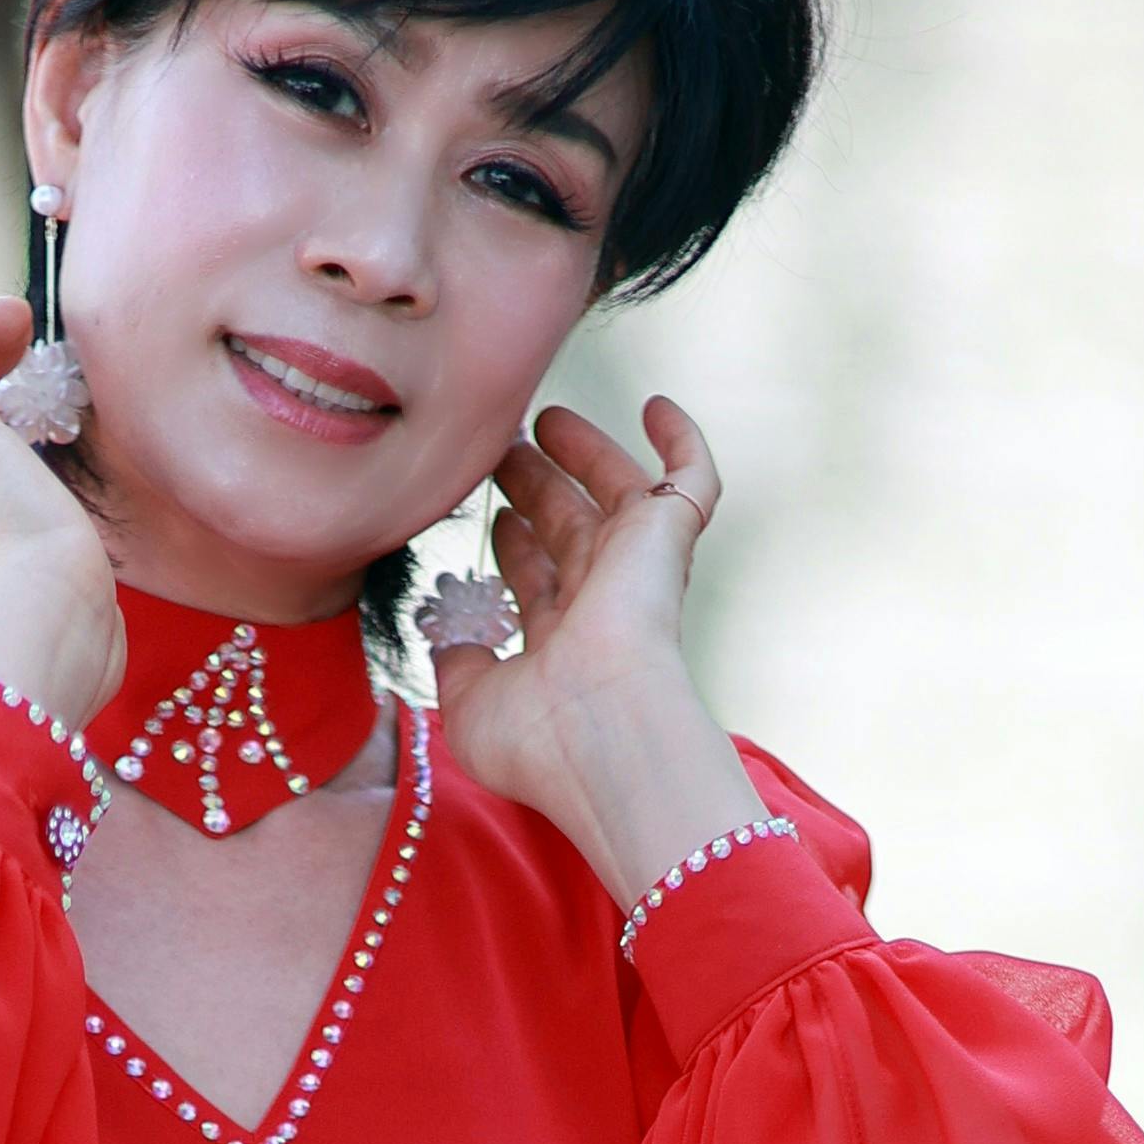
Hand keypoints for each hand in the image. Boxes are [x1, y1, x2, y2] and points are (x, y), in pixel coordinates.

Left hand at [430, 390, 762, 909]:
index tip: (493, 516)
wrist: (601, 732)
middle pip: (568, 527)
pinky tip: (657, 405)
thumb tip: (451, 640)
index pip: (540, 580)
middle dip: (536, 488)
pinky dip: (681, 440)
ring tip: (545, 419)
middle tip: (502, 453)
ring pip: (615, 492)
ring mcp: (638, 566)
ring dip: (582, 453)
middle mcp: (602, 601)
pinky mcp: (668, 537)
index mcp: (562, 642)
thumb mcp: (469, 707)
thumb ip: (457, 666)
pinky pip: (691, 478)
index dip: (516, 545)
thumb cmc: (539, 738)